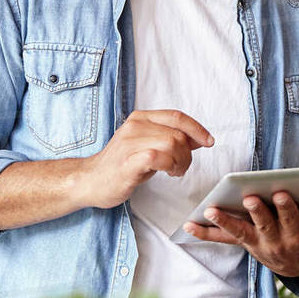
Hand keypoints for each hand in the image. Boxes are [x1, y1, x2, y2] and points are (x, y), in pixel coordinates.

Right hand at [78, 110, 212, 208]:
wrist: (90, 181)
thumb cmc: (120, 165)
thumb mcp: (148, 146)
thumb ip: (171, 140)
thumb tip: (198, 138)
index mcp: (140, 118)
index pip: (177, 116)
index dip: (197, 128)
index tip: (208, 141)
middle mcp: (135, 126)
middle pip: (177, 133)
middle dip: (188, 154)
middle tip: (181, 167)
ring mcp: (129, 143)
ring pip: (171, 144)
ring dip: (180, 161)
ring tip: (174, 171)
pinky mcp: (127, 161)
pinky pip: (157, 157)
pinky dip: (169, 165)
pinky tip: (167, 173)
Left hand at [183, 191, 298, 276]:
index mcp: (297, 236)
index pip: (292, 221)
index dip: (286, 208)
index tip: (282, 192)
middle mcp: (275, 243)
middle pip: (264, 227)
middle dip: (257, 213)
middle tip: (248, 198)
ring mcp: (256, 245)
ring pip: (239, 234)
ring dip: (224, 223)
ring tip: (210, 210)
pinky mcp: (242, 244)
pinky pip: (221, 240)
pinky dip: (204, 234)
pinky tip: (187, 226)